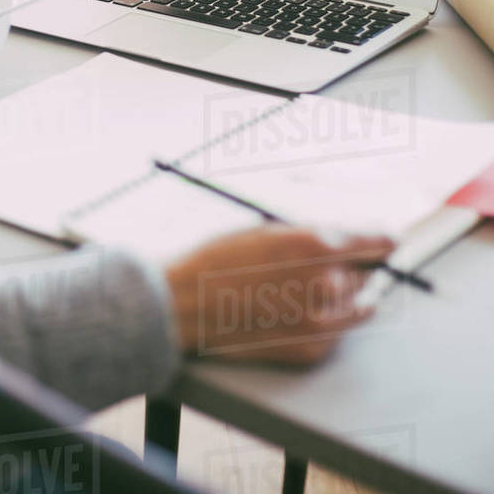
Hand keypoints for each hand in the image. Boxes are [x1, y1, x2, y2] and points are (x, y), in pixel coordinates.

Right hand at [165, 226, 393, 363]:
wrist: (187, 305)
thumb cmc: (220, 260)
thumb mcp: (269, 231)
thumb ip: (312, 237)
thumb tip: (346, 243)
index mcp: (317, 245)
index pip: (375, 243)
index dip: (385, 242)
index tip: (392, 243)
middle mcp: (327, 283)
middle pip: (366, 275)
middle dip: (351, 269)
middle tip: (321, 269)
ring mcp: (321, 321)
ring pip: (357, 306)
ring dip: (342, 297)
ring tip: (302, 291)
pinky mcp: (312, 349)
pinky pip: (337, 333)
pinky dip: (326, 323)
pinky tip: (291, 313)